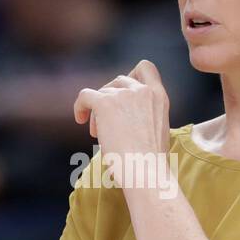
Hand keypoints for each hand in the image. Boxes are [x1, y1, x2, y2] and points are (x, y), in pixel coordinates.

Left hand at [72, 60, 170, 182]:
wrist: (145, 172)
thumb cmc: (151, 162)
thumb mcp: (158, 130)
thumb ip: (146, 114)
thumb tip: (124, 117)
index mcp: (159, 97)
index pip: (145, 68)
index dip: (130, 76)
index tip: (122, 95)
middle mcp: (143, 91)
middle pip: (119, 81)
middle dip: (111, 99)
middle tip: (107, 124)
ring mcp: (124, 95)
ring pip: (103, 91)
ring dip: (98, 109)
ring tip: (98, 133)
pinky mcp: (105, 104)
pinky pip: (85, 96)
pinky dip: (80, 106)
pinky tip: (80, 119)